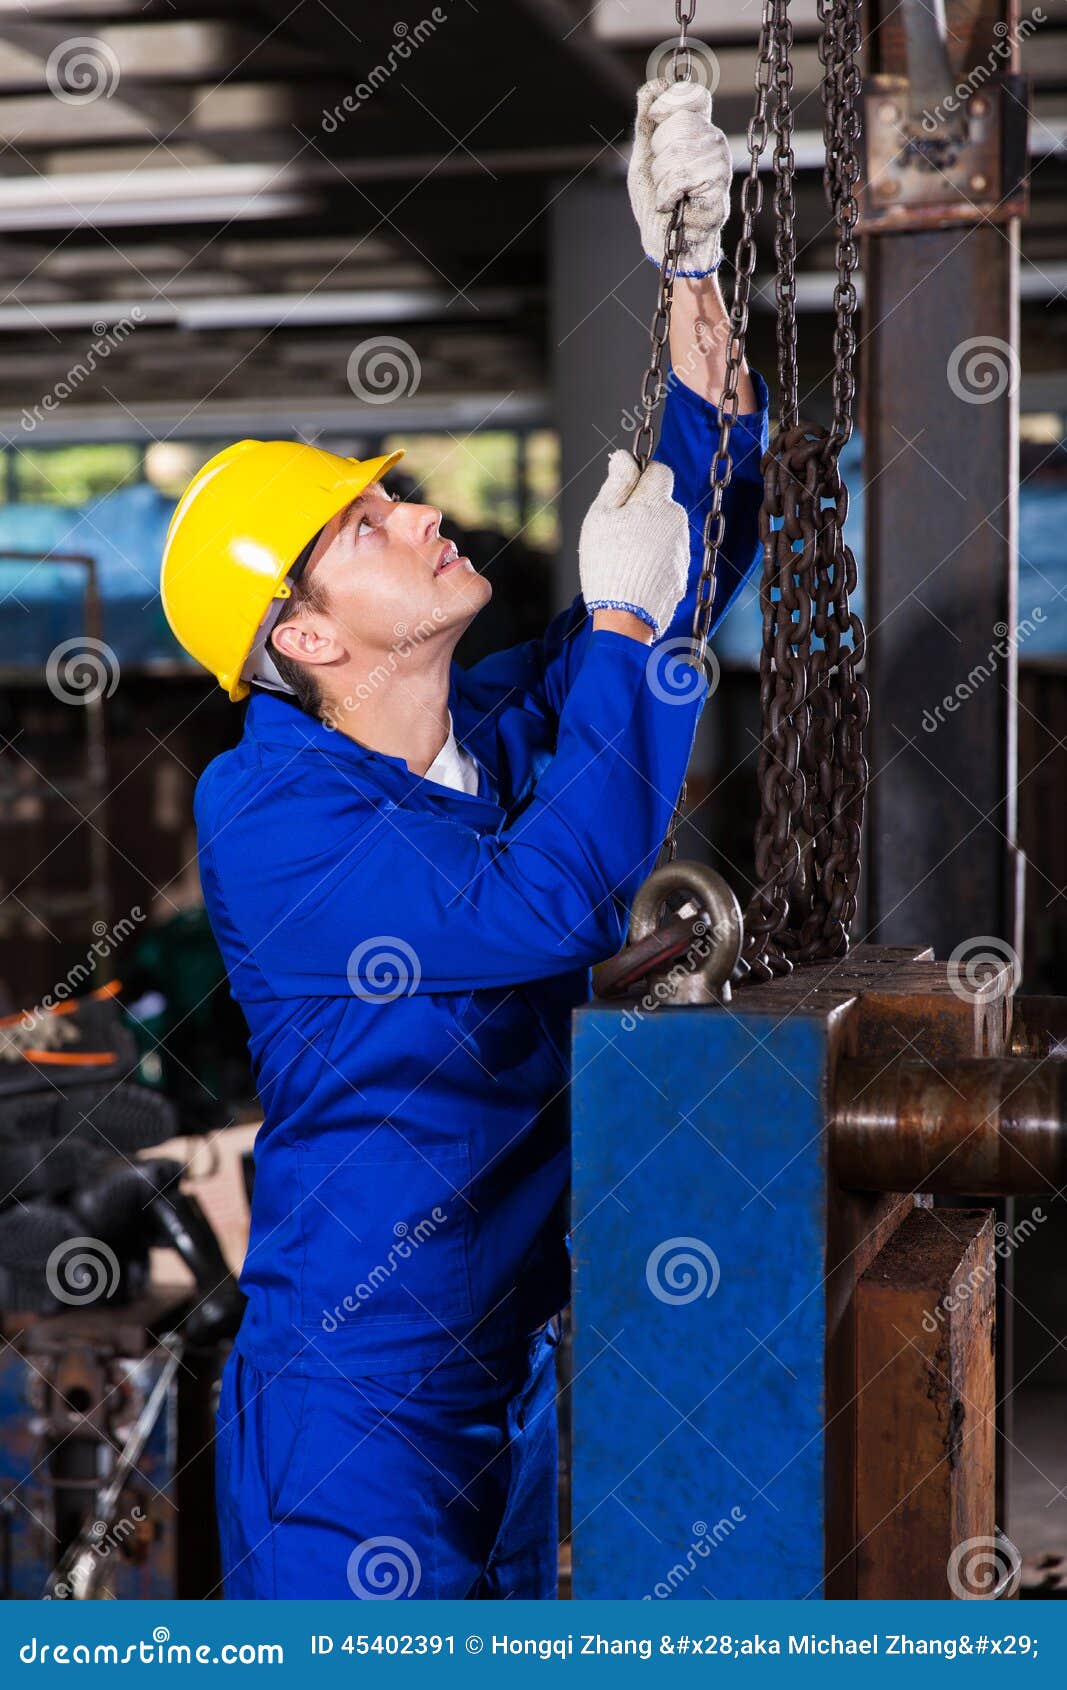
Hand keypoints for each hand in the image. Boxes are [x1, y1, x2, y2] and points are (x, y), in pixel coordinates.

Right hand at [579, 452, 689, 640]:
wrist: (627, 616)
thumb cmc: (607, 564)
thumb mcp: (601, 517)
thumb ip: (617, 483)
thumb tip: (625, 456)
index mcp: (657, 502)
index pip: (660, 471)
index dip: (641, 476)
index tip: (624, 492)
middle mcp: (677, 521)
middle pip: (661, 502)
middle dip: (642, 509)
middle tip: (616, 531)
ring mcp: (682, 548)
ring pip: (665, 529)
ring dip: (648, 535)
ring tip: (624, 557)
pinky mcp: (682, 572)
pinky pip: (667, 554)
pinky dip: (654, 558)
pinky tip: (635, 573)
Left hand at [627, 78, 732, 277]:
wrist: (665, 241)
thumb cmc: (657, 202)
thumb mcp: (643, 158)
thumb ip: (646, 123)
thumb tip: (649, 86)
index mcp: (698, 130)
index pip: (695, 95)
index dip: (672, 100)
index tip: (655, 117)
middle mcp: (713, 142)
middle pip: (680, 123)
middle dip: (658, 154)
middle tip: (663, 176)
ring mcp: (720, 164)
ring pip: (680, 151)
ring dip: (662, 178)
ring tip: (668, 194)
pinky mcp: (719, 188)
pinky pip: (683, 177)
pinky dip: (667, 194)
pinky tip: (672, 205)